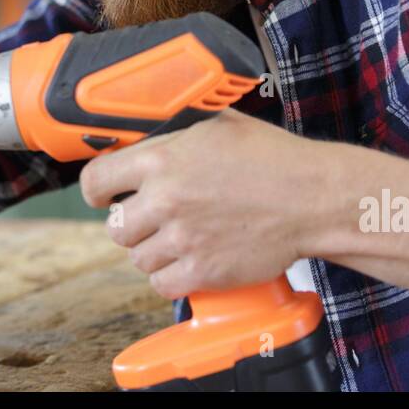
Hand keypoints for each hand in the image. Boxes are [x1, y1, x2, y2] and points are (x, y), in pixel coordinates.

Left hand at [79, 108, 325, 299]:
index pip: (96, 181)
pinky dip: (170, 277)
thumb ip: (176, 130)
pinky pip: (161, 284)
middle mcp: (166, 200)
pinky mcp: (202, 271)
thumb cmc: (272, 158)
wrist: (312, 198)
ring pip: (137, 258)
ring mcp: (183, 239)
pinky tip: (188, 260)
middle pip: (115, 226)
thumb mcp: (219, 123)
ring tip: (178, 238)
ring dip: (152, 251)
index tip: (103, 195)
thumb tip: (148, 125)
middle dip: (131, 223)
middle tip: (153, 218)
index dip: (96, 190)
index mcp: (162, 159)